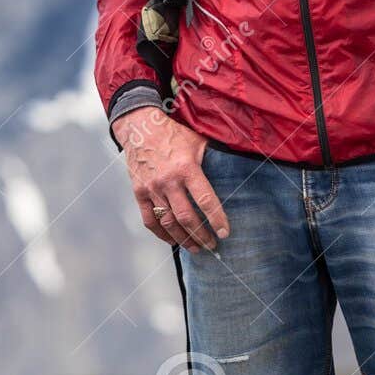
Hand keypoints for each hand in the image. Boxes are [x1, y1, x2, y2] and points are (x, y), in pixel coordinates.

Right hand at [112, 106, 229, 250]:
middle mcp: (169, 181)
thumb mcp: (197, 141)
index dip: (216, 219)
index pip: (205, 200)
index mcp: (186, 168)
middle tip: (212, 245)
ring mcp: (152, 188)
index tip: (224, 233)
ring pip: (169, 223)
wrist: (140, 127)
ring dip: (183, 239)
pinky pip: (150, 220)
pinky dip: (161, 234)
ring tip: (195, 248)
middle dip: (201, 235)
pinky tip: (171, 240)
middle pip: (187, 217)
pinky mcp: (139, 192)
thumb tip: (234, 169)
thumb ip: (213, 158)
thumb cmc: (171, 133)